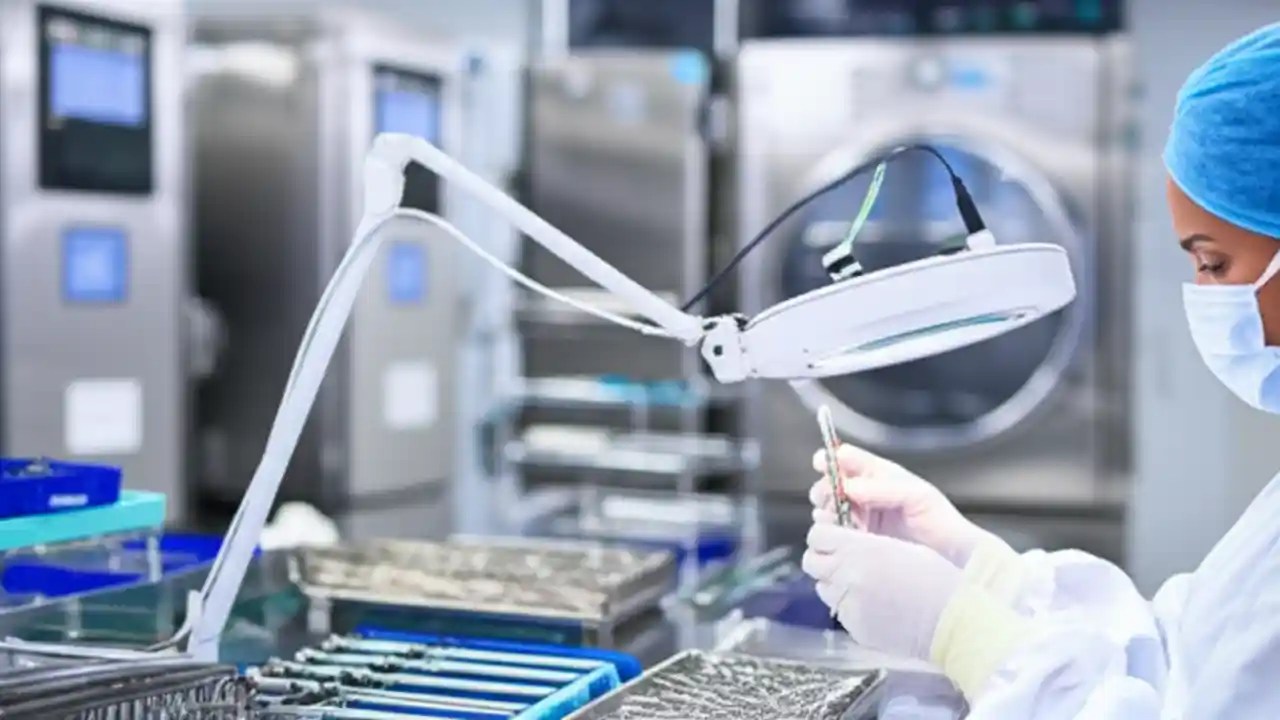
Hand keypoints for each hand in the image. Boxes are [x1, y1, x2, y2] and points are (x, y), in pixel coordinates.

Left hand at [803, 523, 960, 659]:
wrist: (954, 619)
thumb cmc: (936, 578)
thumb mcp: (899, 546)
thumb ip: (863, 544)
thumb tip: (842, 542)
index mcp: (858, 549)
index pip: (817, 535)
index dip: (825, 534)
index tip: (834, 537)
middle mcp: (847, 576)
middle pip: (812, 562)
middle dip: (823, 558)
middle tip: (842, 560)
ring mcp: (849, 605)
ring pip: (823, 588)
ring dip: (834, 583)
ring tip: (861, 584)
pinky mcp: (855, 628)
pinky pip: (840, 612)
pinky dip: (850, 606)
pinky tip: (873, 605)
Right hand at [810, 444, 990, 566]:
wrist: (950, 557)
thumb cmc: (939, 520)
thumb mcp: (915, 495)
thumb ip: (881, 487)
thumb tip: (848, 485)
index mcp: (880, 475)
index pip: (847, 459)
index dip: (830, 458)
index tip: (820, 462)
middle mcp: (866, 495)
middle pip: (831, 484)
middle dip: (824, 488)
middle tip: (827, 496)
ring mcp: (860, 519)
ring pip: (828, 509)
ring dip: (826, 510)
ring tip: (835, 517)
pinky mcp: (858, 542)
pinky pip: (834, 533)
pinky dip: (831, 531)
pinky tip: (839, 533)